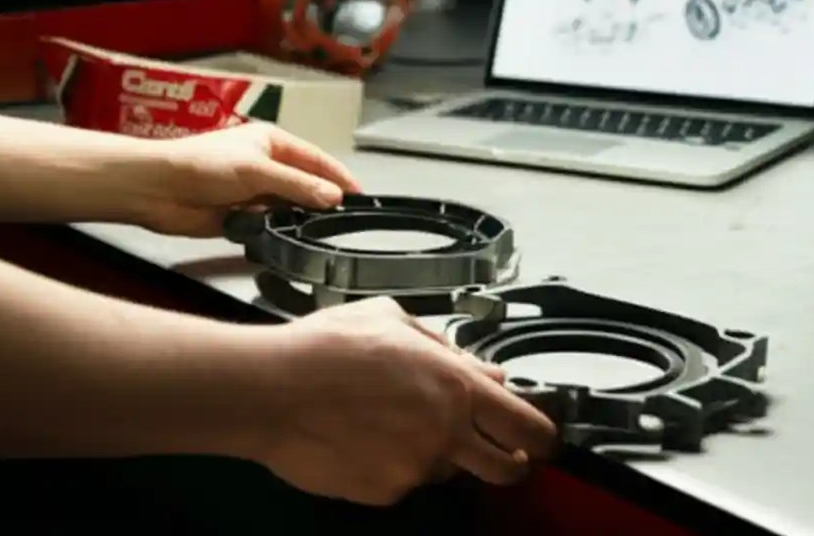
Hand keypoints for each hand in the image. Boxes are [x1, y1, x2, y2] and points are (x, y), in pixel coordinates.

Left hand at [140, 122, 361, 236]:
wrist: (159, 190)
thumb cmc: (202, 166)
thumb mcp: (257, 170)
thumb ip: (298, 185)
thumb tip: (333, 197)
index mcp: (272, 142)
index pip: (316, 159)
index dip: (339, 176)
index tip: (360, 195)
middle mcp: (266, 165)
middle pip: (305, 184)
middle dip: (320, 199)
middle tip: (341, 218)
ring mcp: (254, 191)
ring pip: (289, 206)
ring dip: (296, 216)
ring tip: (311, 228)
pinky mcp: (241, 215)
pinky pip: (270, 224)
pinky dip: (276, 229)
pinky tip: (282, 235)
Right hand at [256, 297, 557, 505]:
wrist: (269, 390)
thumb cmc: (324, 348)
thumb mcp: (394, 321)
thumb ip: (448, 350)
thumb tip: (484, 369)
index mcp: (455, 386)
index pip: (529, 425)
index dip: (544, 435)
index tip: (545, 438)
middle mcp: (444, 433)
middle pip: (508, 468)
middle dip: (513, 461)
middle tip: (502, 450)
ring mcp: (414, 468)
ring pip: (448, 471)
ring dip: (438, 453)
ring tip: (393, 421)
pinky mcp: (383, 492)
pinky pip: (403, 481)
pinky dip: (394, 464)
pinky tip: (365, 435)